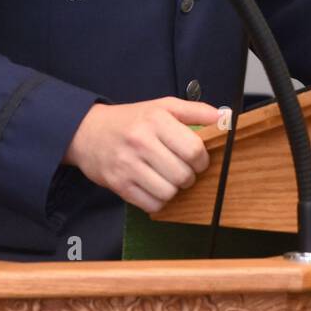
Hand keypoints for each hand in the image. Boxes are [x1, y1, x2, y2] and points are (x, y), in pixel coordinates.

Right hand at [62, 97, 226, 212]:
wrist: (86, 132)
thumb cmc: (131, 120)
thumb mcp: (162, 106)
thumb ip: (194, 110)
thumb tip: (224, 118)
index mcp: (156, 119)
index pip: (193, 149)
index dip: (202, 159)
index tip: (198, 160)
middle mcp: (141, 141)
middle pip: (183, 174)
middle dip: (189, 176)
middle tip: (182, 169)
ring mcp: (128, 165)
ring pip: (169, 192)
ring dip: (174, 189)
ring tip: (167, 178)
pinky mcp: (118, 185)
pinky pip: (152, 204)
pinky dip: (159, 200)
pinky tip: (154, 186)